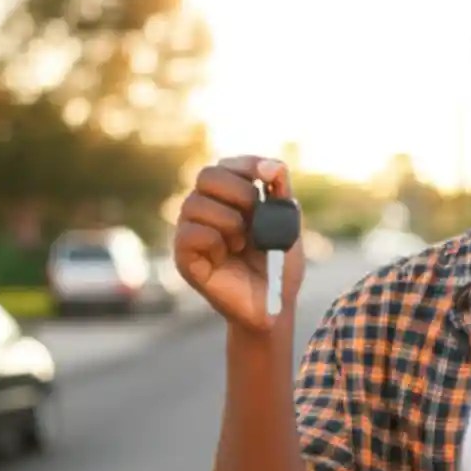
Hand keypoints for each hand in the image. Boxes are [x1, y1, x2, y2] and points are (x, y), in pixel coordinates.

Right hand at [173, 156, 305, 333]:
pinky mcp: (183, 256)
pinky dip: (214, 242)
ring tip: (241, 244)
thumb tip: (274, 166)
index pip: (227, 164)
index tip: (271, 176)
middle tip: (255, 216)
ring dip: (229, 222)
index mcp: (227, 197)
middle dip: (239, 191)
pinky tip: (224, 257)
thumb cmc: (277, 264)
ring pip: (196, 203)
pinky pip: (190, 232)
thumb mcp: (287, 224)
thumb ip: (281, 192)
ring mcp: (190, 230)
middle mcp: (204, 208)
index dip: (249, 165)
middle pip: (207, 175)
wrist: (273, 305)